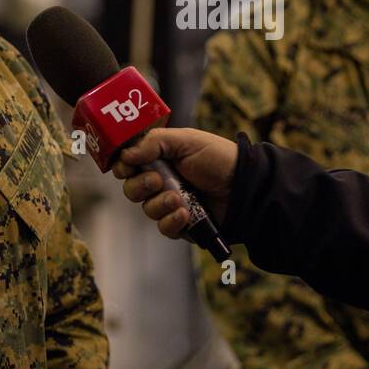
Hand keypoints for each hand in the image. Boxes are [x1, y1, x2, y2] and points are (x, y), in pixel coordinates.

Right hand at [111, 128, 237, 237]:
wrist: (244, 187)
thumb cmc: (218, 159)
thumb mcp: (187, 140)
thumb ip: (155, 142)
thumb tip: (126, 153)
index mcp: (160, 158)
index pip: (129, 164)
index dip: (124, 166)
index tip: (128, 166)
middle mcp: (162, 181)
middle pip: (131, 188)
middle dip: (140, 185)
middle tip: (157, 181)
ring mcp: (169, 203)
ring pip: (147, 209)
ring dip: (160, 204)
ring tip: (179, 199)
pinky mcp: (180, 224)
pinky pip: (163, 227)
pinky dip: (171, 221)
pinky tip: (184, 213)